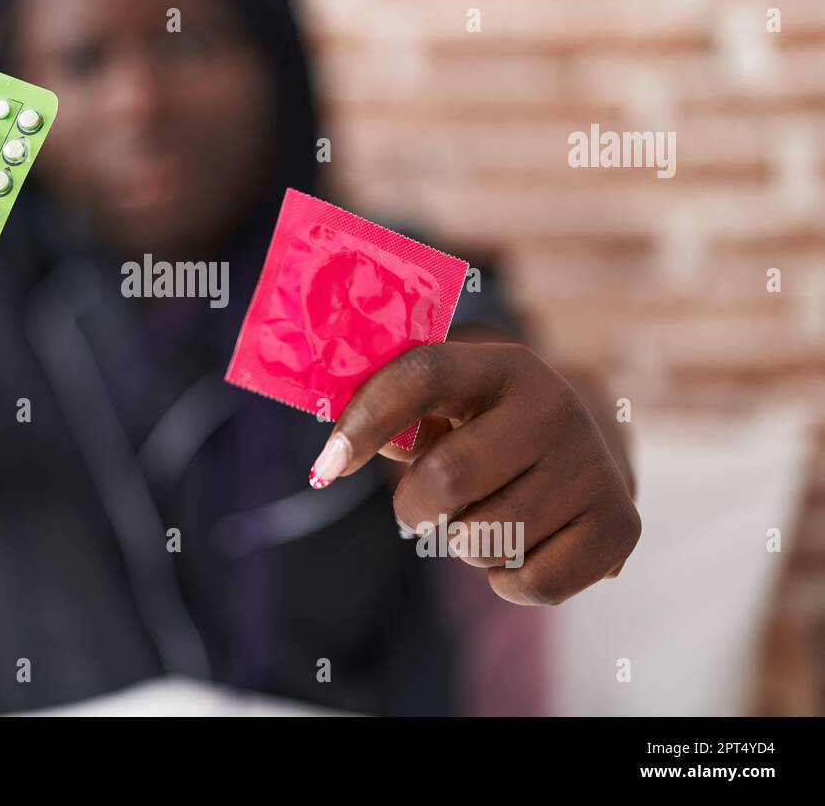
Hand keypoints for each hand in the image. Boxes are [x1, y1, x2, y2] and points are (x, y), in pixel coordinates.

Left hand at [308, 342, 640, 604]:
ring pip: (483, 539)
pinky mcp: (620, 527)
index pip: (423, 376)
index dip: (367, 420)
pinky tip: (518, 549)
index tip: (326, 466)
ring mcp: (593, 466)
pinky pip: (527, 583)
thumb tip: (339, 457)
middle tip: (423, 509)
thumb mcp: (450, 404)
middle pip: (448, 478)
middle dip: (416, 508)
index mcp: (503, 365)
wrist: (592, 448)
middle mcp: (556, 407)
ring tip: (483, 518)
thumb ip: (395, 416)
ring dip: (461, 544)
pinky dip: (504, 581)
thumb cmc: (489, 428)